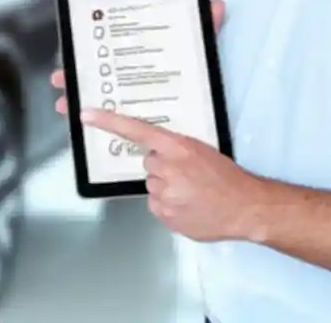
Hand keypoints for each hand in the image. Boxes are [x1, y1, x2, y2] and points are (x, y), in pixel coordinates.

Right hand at [50, 0, 225, 114]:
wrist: (205, 133)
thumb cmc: (202, 85)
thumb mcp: (203, 55)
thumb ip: (208, 31)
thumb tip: (217, 5)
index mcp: (145, 59)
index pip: (113, 51)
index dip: (90, 49)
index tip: (73, 49)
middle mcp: (132, 79)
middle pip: (97, 72)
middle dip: (75, 75)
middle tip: (62, 79)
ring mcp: (130, 102)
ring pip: (96, 98)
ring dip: (77, 98)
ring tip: (65, 104)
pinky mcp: (133, 128)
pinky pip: (105, 125)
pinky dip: (90, 125)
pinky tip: (79, 126)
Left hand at [81, 108, 263, 241]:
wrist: (245, 207)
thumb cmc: (227, 177)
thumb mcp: (202, 151)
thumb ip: (177, 149)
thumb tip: (157, 153)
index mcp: (178, 147)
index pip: (137, 130)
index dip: (109, 122)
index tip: (86, 115)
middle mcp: (167, 168)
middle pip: (149, 162)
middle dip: (163, 167)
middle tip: (187, 174)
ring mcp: (165, 193)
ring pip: (153, 184)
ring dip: (167, 187)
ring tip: (192, 192)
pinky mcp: (164, 214)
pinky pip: (156, 204)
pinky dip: (169, 205)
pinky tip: (188, 205)